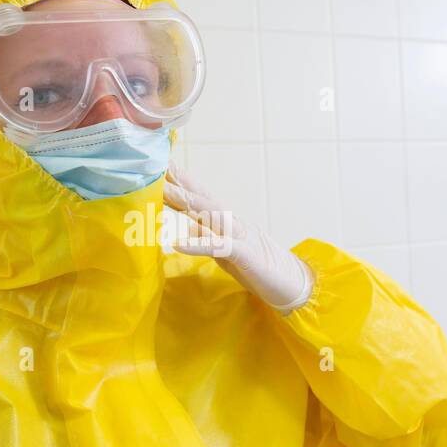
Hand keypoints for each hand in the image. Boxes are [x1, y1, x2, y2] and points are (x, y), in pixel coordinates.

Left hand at [163, 164, 314, 314]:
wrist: (294, 283)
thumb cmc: (257, 267)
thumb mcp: (226, 249)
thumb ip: (209, 236)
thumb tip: (188, 227)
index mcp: (225, 221)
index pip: (198, 195)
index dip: (178, 179)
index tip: (156, 163)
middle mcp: (232, 222)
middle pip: (200, 198)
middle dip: (176, 182)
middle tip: (152, 166)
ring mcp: (240, 236)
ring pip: (210, 214)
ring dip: (186, 202)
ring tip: (161, 192)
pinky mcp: (246, 256)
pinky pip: (220, 247)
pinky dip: (199, 244)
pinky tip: (178, 244)